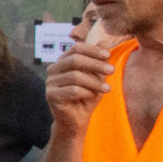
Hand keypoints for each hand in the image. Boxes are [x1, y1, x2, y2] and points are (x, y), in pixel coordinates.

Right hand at [46, 17, 119, 135]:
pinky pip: (72, 90)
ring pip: (75, 76)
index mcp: (63, 62)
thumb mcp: (96, 77)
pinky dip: (86, 92)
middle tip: (112, 71)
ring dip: (94, 82)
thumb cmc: (87, 97)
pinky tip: (93, 97)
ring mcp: (50, 82)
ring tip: (107, 88)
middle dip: (96, 64)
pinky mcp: (51, 95)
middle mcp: (53, 70)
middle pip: (75, 60)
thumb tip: (103, 41)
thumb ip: (98, 60)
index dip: (92, 50)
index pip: (76, 48)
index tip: (108, 55)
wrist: (77, 120)